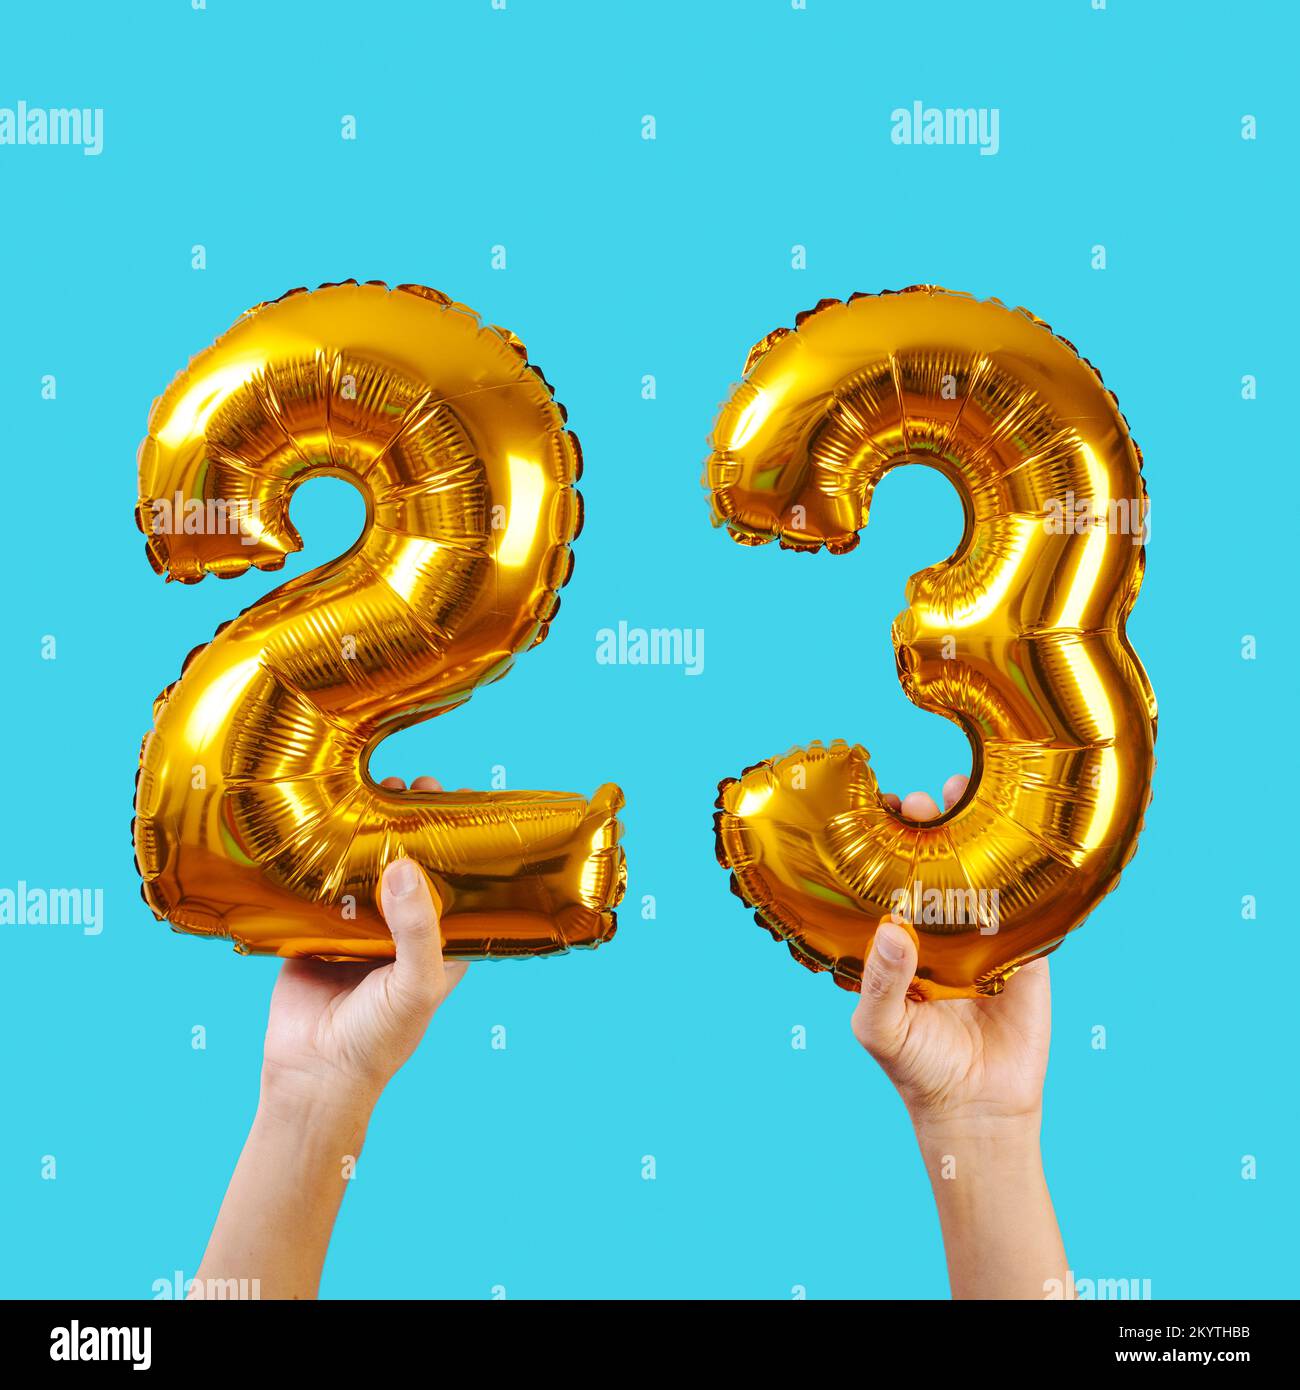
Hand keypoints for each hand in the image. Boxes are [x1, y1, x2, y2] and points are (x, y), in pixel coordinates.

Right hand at [261, 774, 467, 1114]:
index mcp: (438, 942)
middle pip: (408, 866)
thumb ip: (417, 928)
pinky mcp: (315, 932)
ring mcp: (357, 928)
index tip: (449, 799)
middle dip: (408, 827)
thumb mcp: (415, 984)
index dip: (455, 841)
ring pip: (363, 870)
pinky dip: (318, 860)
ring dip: (363, 835)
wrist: (313, 1075)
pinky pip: (317, 888)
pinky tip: (320, 825)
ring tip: (367, 794)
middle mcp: (401, 930)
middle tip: (405, 787)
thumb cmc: (380, 1039)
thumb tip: (404, 865)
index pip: (454, 880)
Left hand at [851, 773, 1050, 1133]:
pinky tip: (1022, 837)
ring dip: (973, 833)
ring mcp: (982, 936)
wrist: (980, 1109)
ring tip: (962, 792)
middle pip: (930, 866)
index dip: (881, 846)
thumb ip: (881, 981)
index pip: (884, 881)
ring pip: (978, 874)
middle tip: (922, 801)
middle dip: (926, 827)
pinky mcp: (1025, 952)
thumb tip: (890, 928)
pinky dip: (1027, 875)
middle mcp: (935, 930)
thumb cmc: (917, 1067)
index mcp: (895, 940)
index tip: (878, 812)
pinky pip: (1028, 907)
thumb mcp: (881, 1028)